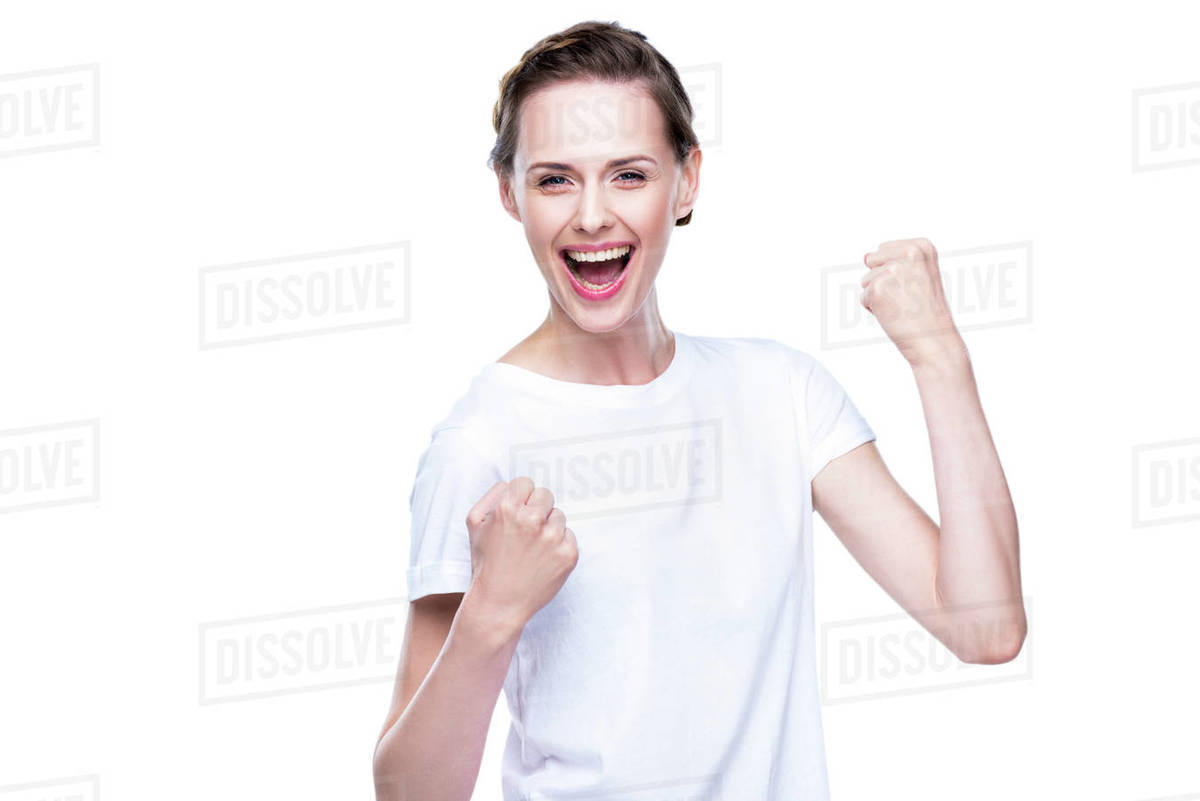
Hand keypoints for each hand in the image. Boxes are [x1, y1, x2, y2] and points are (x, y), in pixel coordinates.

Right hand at [463, 477, 578, 635]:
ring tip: (532, 548)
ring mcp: (552, 538)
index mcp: (508, 509)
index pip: (525, 482)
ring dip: (548, 527)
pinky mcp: (568, 554)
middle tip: (526, 531)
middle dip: (536, 509)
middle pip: (545, 495)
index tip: (518, 512)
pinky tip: (543, 559)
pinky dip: (559, 545)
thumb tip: (509, 485)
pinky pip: (569, 535)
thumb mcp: (474, 525)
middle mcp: (532, 520)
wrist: (499, 603)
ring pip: (558, 515)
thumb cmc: (485, 564)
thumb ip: (490, 497)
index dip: (520, 497)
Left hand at [861, 237, 965, 367]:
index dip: (894, 272)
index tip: (914, 285)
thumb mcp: (920, 274)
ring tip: (903, 306)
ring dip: (879, 296)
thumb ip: (894, 260)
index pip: (884, 249)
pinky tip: (895, 314)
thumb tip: (865, 256)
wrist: (935, 340)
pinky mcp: (878, 289)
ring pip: (866, 280)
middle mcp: (908, 254)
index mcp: (921, 246)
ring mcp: (892, 271)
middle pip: (872, 261)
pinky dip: (874, 309)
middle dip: (883, 280)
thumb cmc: (927, 311)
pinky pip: (864, 297)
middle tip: (907, 297)